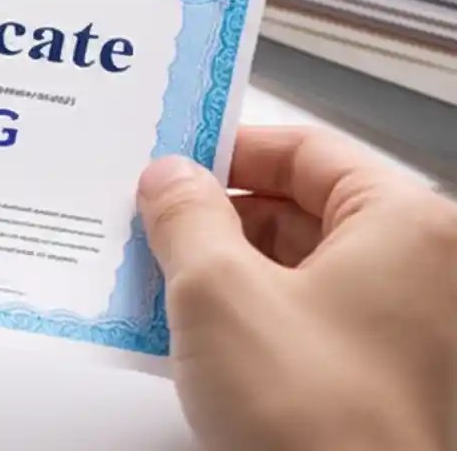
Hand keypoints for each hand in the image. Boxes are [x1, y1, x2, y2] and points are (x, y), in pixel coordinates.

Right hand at [138, 127, 456, 450]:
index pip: (306, 150)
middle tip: (147, 220)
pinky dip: (244, 313)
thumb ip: (183, 217)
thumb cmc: (315, 418)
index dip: (228, 148)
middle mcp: (419, 268)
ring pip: (296, 265)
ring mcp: (402, 328)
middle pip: (300, 206)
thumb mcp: (218, 295)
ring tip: (153, 275)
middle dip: (215, 213)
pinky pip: (300, 317)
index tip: (168, 158)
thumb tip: (167, 177)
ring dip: (221, 266)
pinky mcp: (374, 376)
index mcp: (406, 225)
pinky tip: (184, 328)